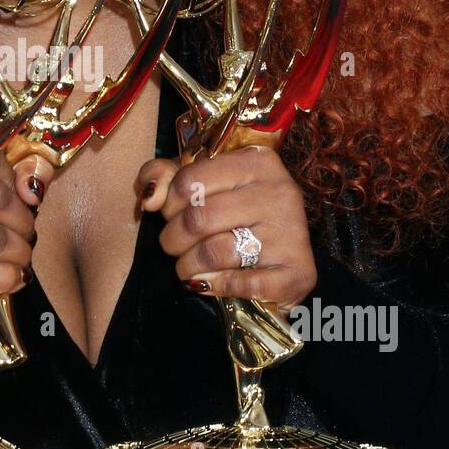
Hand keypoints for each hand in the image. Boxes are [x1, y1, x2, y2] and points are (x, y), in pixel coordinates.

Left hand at [137, 147, 316, 313]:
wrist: (283, 261)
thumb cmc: (234, 217)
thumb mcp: (200, 184)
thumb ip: (164, 175)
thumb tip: (151, 197)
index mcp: (257, 162)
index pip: (189, 180)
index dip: (169, 204)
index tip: (172, 215)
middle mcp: (280, 192)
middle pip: (199, 218)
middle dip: (173, 239)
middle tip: (174, 246)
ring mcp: (292, 232)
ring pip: (214, 252)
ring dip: (188, 266)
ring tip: (187, 267)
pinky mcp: (297, 272)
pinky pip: (239, 283)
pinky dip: (214, 286)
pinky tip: (209, 283)